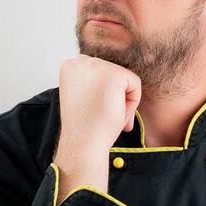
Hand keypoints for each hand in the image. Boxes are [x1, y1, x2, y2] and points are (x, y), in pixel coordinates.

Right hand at [54, 55, 140, 204]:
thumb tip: (116, 80)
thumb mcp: (85, 96)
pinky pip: (135, 84)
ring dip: (122, 100)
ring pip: (125, 79)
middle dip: (114, 96)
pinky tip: (116, 113)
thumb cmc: (85, 126)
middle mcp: (80, 61)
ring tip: (108, 115)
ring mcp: (96, 66)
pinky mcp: (114, 75)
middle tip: (103, 116)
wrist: (82, 143)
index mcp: (70, 66)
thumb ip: (95, 82)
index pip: (100, 73)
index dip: (102, 94)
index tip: (94, 110)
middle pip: (113, 73)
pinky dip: (132, 102)